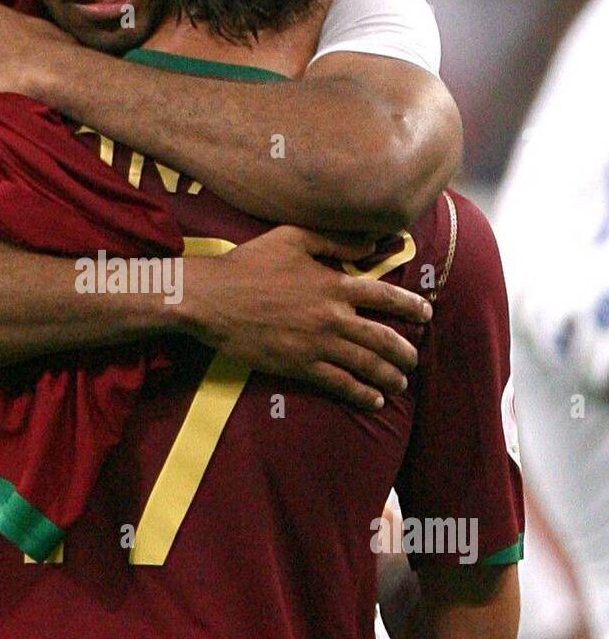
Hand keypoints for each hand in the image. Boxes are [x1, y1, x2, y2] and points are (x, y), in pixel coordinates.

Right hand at [178, 225, 431, 409]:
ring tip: (401, 383)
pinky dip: (361, 394)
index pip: (385, 296)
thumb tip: (373, 243)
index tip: (425, 314)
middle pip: (383, 337)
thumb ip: (335, 240)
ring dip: (389, 376)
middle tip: (414, 359)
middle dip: (405, 351)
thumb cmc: (249, 264)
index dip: (410, 306)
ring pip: (367, 365)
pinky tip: (373, 400)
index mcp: (334, 283)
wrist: (213, 298)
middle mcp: (333, 315)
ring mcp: (317, 343)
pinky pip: (340, 384)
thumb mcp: (293, 238)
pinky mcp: (299, 365)